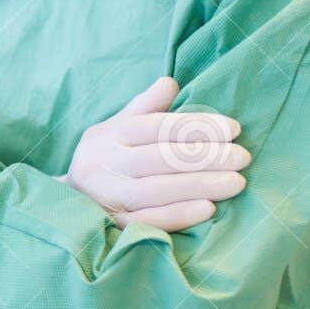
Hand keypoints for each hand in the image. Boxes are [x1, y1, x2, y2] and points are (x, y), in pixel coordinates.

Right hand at [63, 77, 249, 231]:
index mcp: (109, 135)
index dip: (195, 126)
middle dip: (205, 157)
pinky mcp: (112, 225)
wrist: (67, 203)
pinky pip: (148, 221)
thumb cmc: (104, 159)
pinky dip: (178, 215)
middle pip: (159, 158)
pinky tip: (208, 209)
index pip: (155, 126)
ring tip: (236, 183)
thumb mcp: (115, 128)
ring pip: (155, 190)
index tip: (233, 128)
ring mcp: (107, 196)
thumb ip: (143, 108)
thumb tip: (170, 83)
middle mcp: (104, 164)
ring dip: (199, 185)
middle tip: (242, 157)